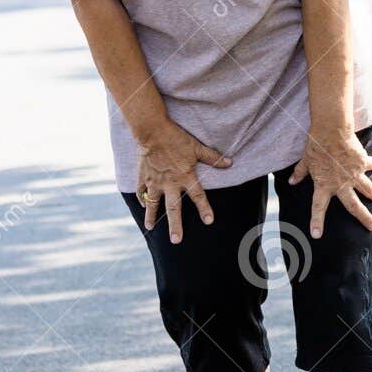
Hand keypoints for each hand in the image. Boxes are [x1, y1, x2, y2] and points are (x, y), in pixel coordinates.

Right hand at [135, 122, 231, 241]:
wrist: (152, 131)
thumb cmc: (176, 138)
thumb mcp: (197, 147)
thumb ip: (213, 158)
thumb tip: (230, 163)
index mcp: (185, 177)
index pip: (198, 196)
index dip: (204, 208)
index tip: (209, 221)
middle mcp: (170, 183)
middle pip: (173, 208)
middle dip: (176, 225)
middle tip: (177, 240)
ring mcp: (155, 182)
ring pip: (153, 204)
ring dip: (152, 217)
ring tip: (150, 228)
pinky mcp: (143, 177)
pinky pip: (141, 192)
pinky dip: (142, 200)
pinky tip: (143, 207)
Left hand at [289, 127, 371, 237]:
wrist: (331, 131)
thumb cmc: (315, 145)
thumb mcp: (305, 161)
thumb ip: (300, 172)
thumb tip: (292, 181)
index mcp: (324, 185)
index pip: (318, 207)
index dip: (317, 222)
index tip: (317, 235)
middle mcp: (341, 184)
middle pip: (354, 206)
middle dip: (364, 218)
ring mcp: (353, 174)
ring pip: (368, 189)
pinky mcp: (362, 163)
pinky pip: (371, 165)